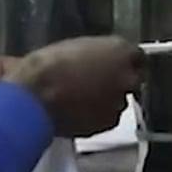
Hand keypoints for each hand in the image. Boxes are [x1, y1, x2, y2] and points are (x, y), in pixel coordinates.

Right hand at [9, 37, 142, 140]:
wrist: (35, 98)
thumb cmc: (47, 66)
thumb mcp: (73, 47)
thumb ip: (96, 54)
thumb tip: (99, 60)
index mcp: (120, 50)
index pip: (137, 56)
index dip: (123, 61)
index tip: (113, 63)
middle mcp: (127, 77)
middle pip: (133, 79)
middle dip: (120, 81)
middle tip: (97, 81)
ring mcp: (119, 102)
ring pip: (120, 101)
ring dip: (108, 100)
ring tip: (83, 98)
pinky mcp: (108, 124)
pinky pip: (108, 117)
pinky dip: (98, 115)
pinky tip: (79, 111)